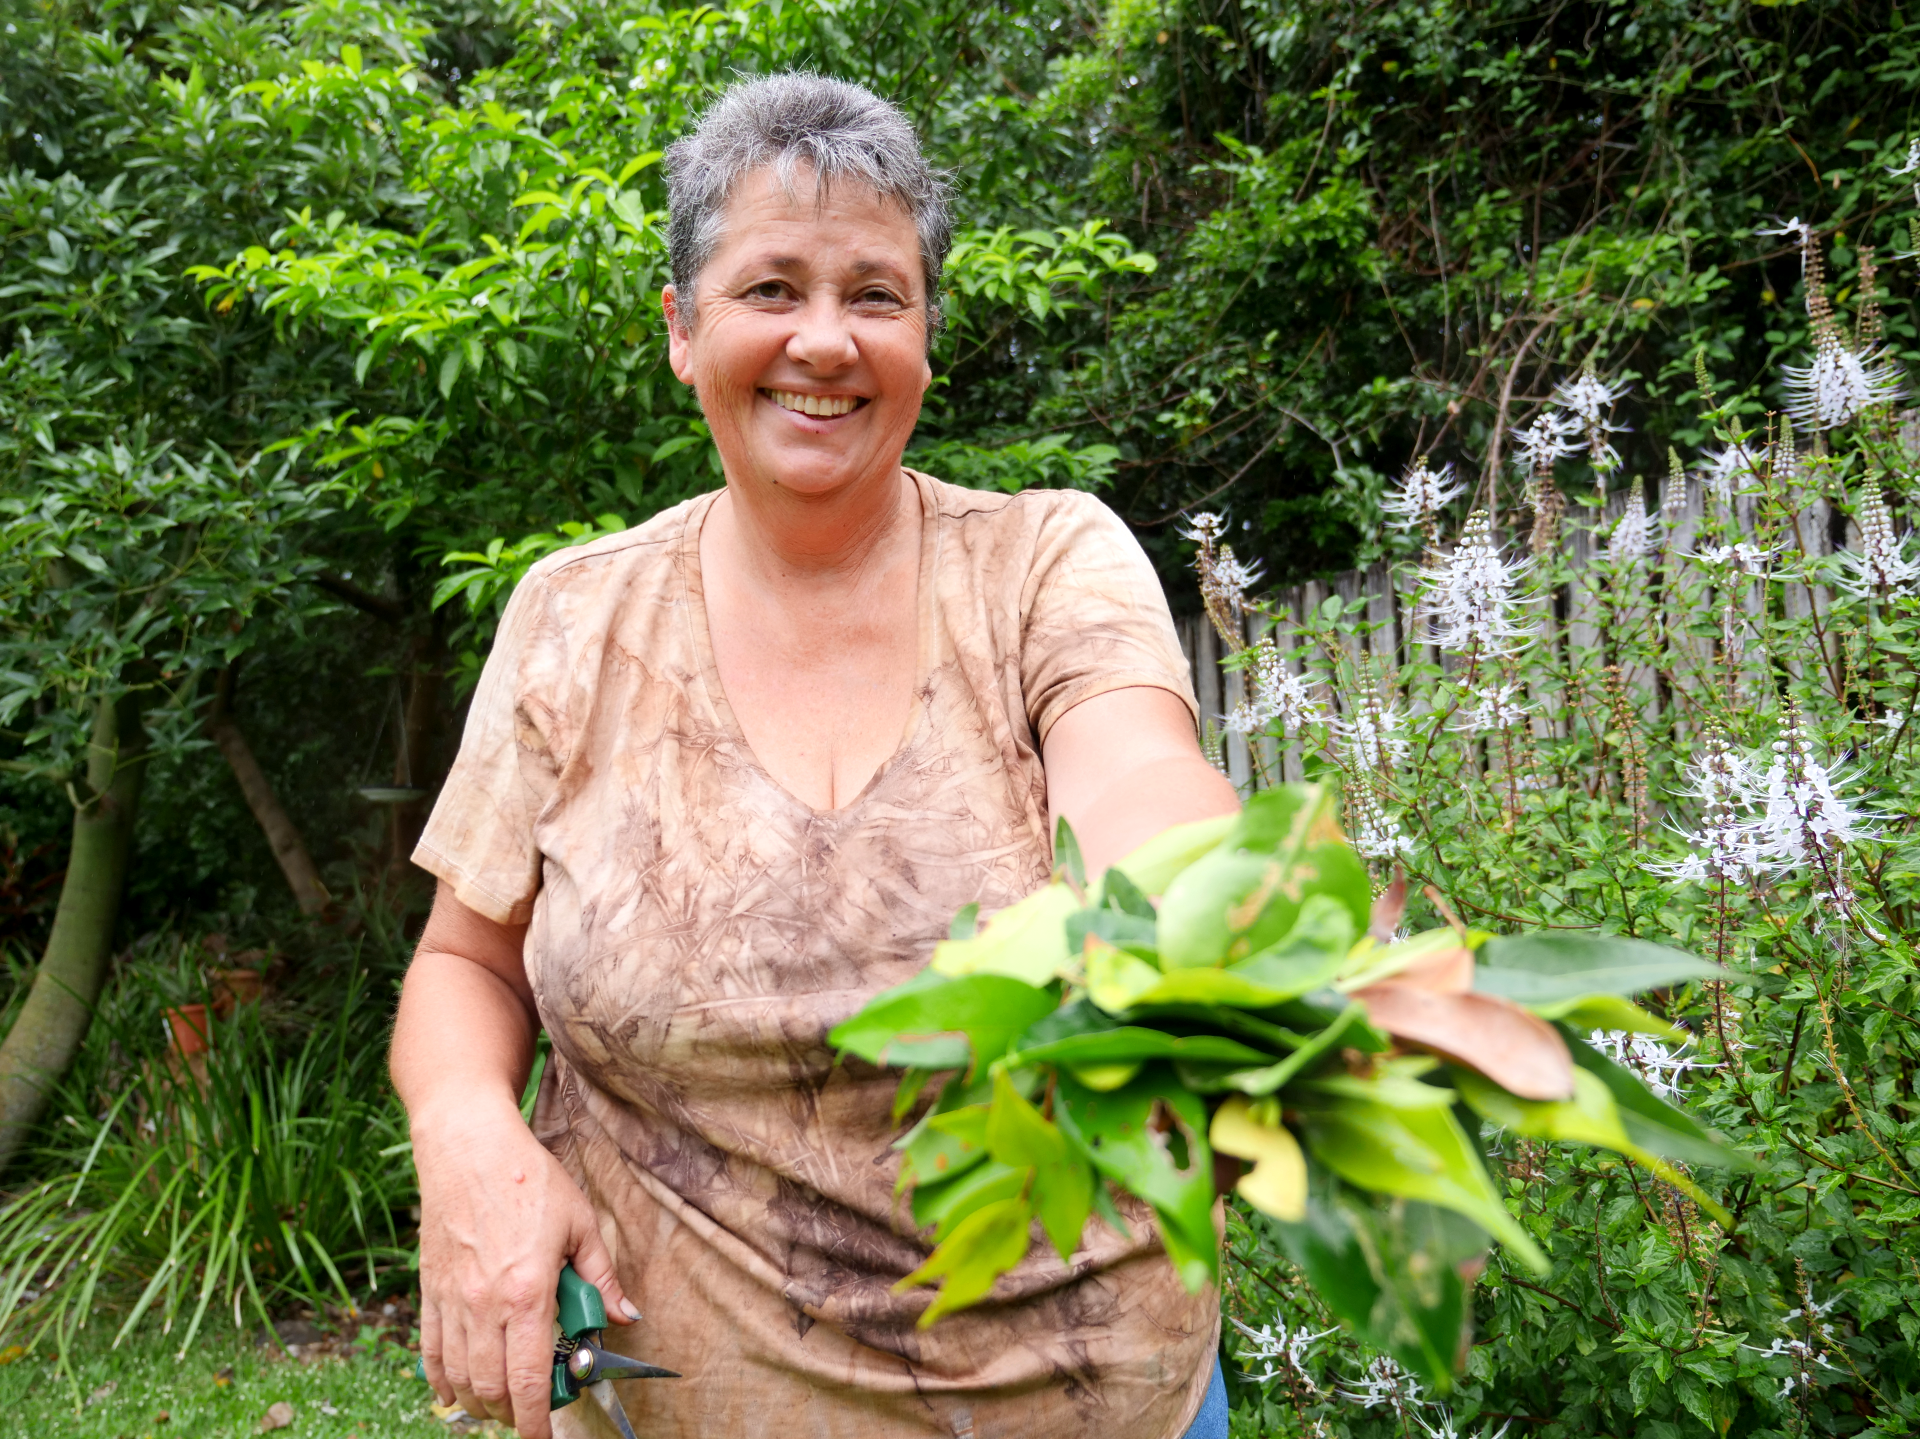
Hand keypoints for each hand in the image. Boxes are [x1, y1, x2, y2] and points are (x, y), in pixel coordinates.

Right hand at [414, 1096, 635, 1439]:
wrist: (468, 1147)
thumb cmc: (527, 1179)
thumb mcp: (581, 1222)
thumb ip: (602, 1276)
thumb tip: (626, 1316)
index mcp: (527, 1292)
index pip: (527, 1379)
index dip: (537, 1420)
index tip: (546, 1437)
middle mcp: (483, 1304)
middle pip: (490, 1388)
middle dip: (512, 1416)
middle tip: (532, 1416)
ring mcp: (452, 1299)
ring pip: (459, 1377)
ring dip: (480, 1403)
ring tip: (502, 1406)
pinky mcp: (430, 1289)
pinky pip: (430, 1352)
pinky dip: (442, 1380)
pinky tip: (455, 1391)